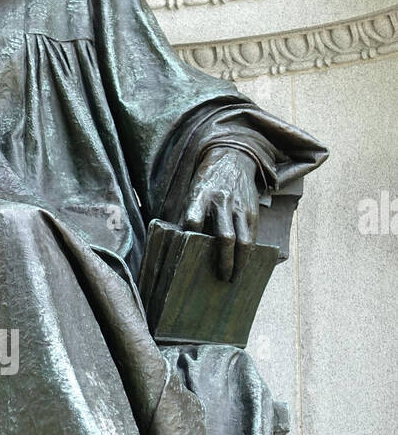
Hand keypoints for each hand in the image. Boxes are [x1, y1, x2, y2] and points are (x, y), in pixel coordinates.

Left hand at [184, 147, 260, 281]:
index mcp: (200, 195)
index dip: (190, 237)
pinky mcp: (252, 210)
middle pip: (224, 237)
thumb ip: (190, 214)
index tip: (187, 254)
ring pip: (243, 240)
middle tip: (221, 277)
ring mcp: (239, 207)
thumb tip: (180, 243)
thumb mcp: (193, 191)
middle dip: (223, 261)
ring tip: (234, 277)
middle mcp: (221, 201)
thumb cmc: (207, 181)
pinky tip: (244, 264)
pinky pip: (252, 236)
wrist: (233, 156)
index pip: (192, 219)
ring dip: (240, 262)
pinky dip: (249, 252)